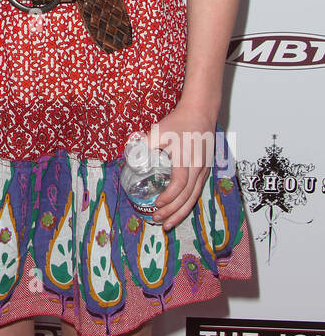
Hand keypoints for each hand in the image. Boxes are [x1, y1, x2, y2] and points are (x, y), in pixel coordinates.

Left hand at [148, 100, 214, 229]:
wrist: (201, 112)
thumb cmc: (180, 121)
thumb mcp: (158, 131)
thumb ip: (144, 145)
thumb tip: (129, 158)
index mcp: (186, 160)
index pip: (179, 186)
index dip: (168, 198)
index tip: (156, 204)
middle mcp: (198, 168)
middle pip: (187, 197)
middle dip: (173, 212)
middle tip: (159, 221)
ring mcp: (204, 170)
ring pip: (194, 197)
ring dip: (182, 212)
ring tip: (169, 224)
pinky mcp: (205, 169)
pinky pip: (197, 190)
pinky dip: (188, 202)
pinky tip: (180, 208)